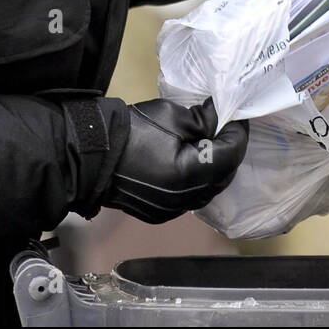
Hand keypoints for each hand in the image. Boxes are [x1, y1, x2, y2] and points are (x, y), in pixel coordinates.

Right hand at [102, 98, 247, 223]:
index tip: (236, 118)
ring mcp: (171, 211)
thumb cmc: (130, 130)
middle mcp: (184, 199)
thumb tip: (219, 117)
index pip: (231, 154)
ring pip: (207, 191)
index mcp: (190, 174)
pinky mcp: (159, 214)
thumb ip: (202, 119)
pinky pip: (188, 198)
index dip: (238, 133)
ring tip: (207, 145)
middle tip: (224, 129)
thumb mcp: (171, 115)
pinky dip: (196, 182)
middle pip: (223, 177)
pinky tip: (188, 163)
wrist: (90, 153)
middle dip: (228, 152)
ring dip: (213, 169)